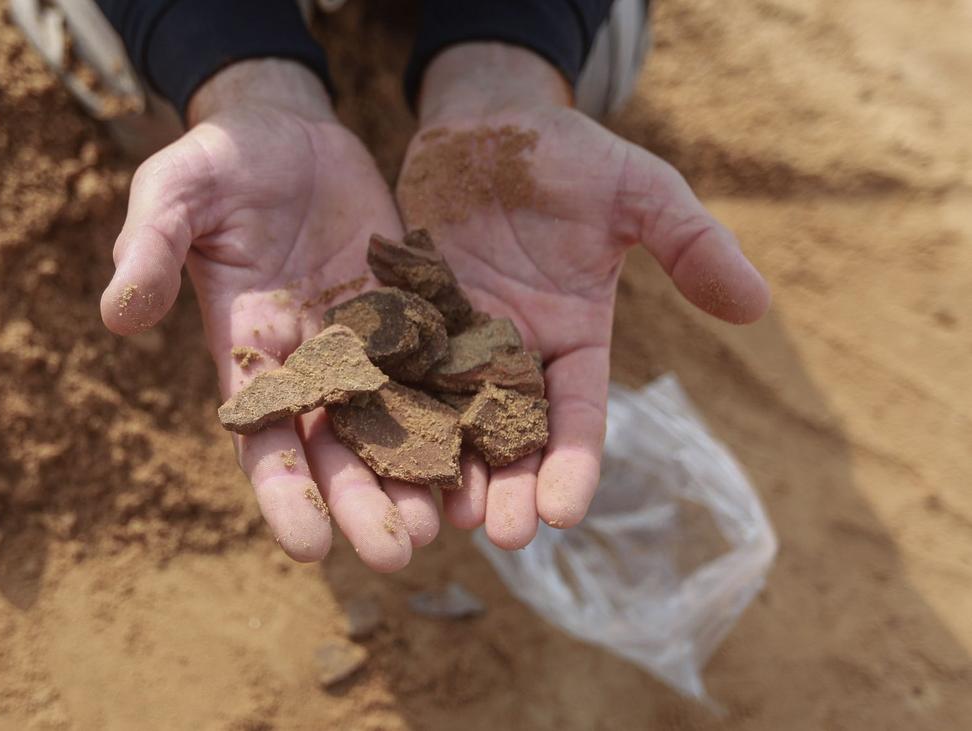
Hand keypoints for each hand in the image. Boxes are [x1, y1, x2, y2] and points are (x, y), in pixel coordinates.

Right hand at [100, 60, 436, 571]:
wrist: (283, 128)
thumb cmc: (216, 161)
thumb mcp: (173, 192)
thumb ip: (149, 249)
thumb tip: (116, 315)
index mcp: (247, 348)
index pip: (261, 437)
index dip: (284, 492)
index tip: (311, 546)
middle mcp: (308, 361)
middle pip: (335, 447)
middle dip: (362, 502)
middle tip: (399, 555)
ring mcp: (364, 339)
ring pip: (393, 421)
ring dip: (416, 473)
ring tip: (450, 521)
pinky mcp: (409, 310)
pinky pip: (437, 366)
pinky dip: (459, 408)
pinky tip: (491, 448)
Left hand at [399, 44, 770, 547]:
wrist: (487, 120)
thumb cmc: (569, 154)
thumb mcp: (640, 192)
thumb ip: (691, 246)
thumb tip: (757, 305)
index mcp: (574, 339)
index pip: (577, 415)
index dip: (571, 464)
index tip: (563, 514)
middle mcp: (512, 353)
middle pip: (512, 435)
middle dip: (509, 488)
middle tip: (499, 537)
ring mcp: (452, 339)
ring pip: (448, 417)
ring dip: (446, 467)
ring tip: (438, 517)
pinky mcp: (399, 317)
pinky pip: (390, 370)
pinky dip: (386, 410)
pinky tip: (372, 452)